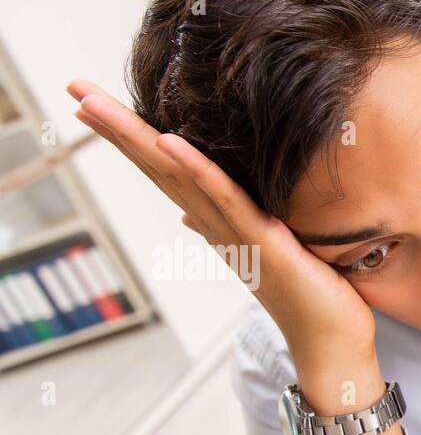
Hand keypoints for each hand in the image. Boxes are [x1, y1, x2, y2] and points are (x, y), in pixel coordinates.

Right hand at [65, 79, 376, 379]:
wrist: (331, 346)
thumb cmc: (308, 299)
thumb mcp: (267, 252)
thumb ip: (232, 227)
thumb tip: (191, 214)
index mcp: (218, 225)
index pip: (166, 171)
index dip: (131, 137)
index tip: (93, 101)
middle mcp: (216, 228)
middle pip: (158, 167)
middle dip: (118, 128)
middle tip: (74, 88)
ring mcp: (235, 235)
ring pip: (177, 177)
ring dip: (137, 139)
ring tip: (96, 104)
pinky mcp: (263, 244)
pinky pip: (226, 201)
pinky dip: (198, 171)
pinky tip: (169, 141)